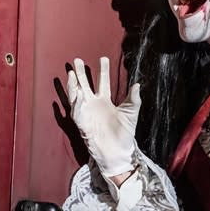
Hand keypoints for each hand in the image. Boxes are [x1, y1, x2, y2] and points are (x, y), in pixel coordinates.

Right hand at [66, 57, 140, 177]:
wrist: (118, 152)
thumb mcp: (131, 113)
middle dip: (81, 73)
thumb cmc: (125, 134)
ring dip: (73, 85)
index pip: (103, 82)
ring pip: (77, 95)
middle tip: (77, 60)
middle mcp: (94, 105)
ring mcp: (87, 113)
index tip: (103, 58)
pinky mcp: (82, 123)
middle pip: (85, 85)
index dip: (103, 70)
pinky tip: (77, 93)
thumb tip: (137, 83)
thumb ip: (133, 99)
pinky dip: (76, 103)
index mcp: (106, 101)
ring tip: (72, 73)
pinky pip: (77, 111)